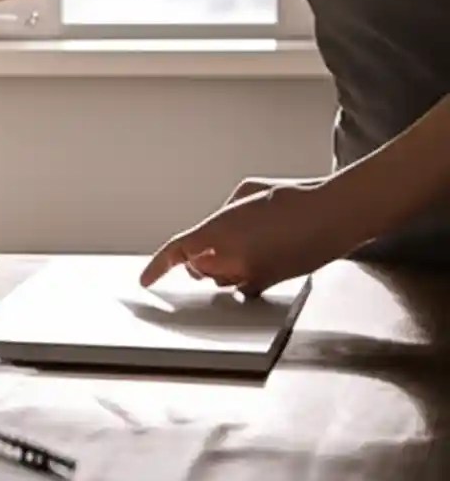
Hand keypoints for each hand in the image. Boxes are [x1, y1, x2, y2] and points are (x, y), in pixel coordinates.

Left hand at [139, 180, 354, 295]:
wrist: (334, 215)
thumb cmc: (294, 197)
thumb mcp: (246, 192)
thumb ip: (222, 212)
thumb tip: (216, 231)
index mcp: (220, 229)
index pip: (178, 251)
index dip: (158, 267)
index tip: (146, 280)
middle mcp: (231, 256)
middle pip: (197, 268)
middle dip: (199, 259)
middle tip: (214, 245)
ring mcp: (249, 273)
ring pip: (219, 280)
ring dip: (222, 268)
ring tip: (251, 244)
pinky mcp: (268, 284)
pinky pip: (241, 288)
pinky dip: (241, 278)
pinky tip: (258, 259)